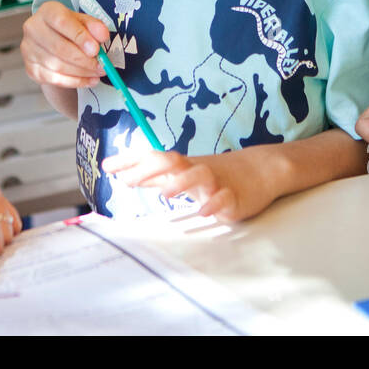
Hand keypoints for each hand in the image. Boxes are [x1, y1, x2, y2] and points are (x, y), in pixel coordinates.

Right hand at [21, 1, 109, 88]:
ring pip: (57, 66)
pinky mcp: (31, 68)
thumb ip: (94, 26)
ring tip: (98, 72)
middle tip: (102, 66)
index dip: (79, 37)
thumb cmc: (69, 29)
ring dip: (82, 72)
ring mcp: (29, 50)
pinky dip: (75, 81)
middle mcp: (33, 29)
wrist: (51, 40)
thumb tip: (102, 35)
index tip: (95, 49)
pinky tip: (89, 80)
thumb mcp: (83, 21)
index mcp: (47, 11)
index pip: (62, 22)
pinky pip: (55, 79)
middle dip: (84, 60)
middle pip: (59, 48)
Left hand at [100, 147, 276, 221]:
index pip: (153, 158)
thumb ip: (156, 175)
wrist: (260, 170)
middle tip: (127, 181)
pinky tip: (204, 211)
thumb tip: (126, 174)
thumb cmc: (215, 174)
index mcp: (182, 165)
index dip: (130, 161)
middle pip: (171, 162)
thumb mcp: (184, 173)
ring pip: (199, 175)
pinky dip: (213, 204)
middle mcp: (196, 169)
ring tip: (165, 193)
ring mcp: (216, 181)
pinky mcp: (234, 196)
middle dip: (149, 170)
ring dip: (181, 183)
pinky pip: (224, 198)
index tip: (107, 166)